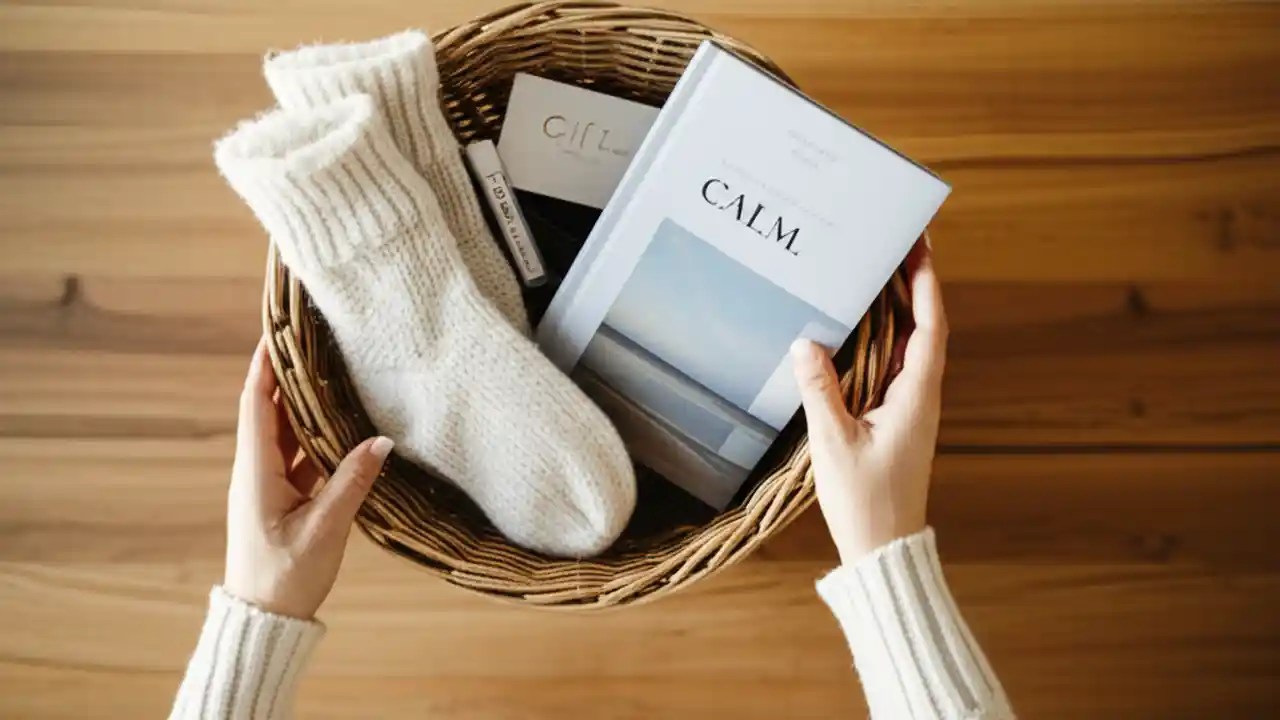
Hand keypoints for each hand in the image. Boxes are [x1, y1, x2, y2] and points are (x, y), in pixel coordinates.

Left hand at [224, 336, 393, 618]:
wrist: (264, 621)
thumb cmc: (285, 578)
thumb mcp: (325, 529)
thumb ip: (352, 482)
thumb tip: (380, 441)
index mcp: (256, 472)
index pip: (256, 403)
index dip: (265, 366)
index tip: (277, 330)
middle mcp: (255, 472)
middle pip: (267, 411)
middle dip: (284, 374)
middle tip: (309, 341)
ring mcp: (265, 487)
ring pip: (282, 433)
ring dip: (299, 404)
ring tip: (327, 373)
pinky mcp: (279, 501)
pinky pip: (294, 456)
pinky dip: (311, 436)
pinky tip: (337, 427)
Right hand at [791, 236, 946, 564]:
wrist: (883, 549)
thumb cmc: (865, 502)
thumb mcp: (833, 444)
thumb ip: (821, 391)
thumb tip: (806, 343)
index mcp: (916, 397)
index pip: (929, 327)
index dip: (926, 285)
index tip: (920, 247)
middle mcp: (921, 397)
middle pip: (923, 328)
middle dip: (912, 286)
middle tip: (894, 245)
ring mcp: (911, 410)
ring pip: (911, 347)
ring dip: (899, 311)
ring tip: (877, 274)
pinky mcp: (897, 422)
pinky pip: (895, 368)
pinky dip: (884, 341)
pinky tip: (861, 332)